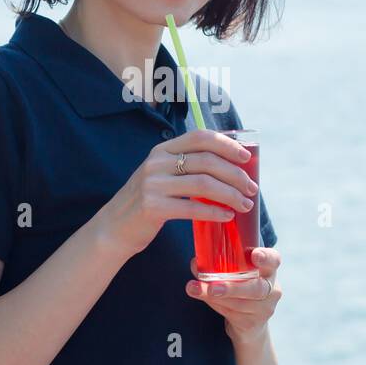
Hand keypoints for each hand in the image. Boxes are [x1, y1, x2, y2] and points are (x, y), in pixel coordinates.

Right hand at [96, 128, 260, 258]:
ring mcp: (152, 184)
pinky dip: (214, 212)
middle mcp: (156, 162)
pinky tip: (226, 217)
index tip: (246, 157)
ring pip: (203, 184)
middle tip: (252, 188)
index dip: (227, 144)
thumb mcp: (161, 176)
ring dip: (230, 194)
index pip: (199, 137)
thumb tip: (230, 167)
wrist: (114, 228)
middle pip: (206, 161)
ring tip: (244, 204)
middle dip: (235, 174)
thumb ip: (186, 167)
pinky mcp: (152, 207)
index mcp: (162, 150)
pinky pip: (192, 208)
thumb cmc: (147, 202)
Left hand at [186, 247, 281, 343]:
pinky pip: (232, 314)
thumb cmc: (241, 288)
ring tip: (196, 290)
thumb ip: (218, 265)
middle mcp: (272, 289)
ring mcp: (265, 308)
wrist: (250, 323)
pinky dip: (215, 304)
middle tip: (212, 288)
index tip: (255, 255)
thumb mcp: (236, 274)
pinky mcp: (253, 323)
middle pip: (257, 288)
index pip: (273, 260)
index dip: (266, 258)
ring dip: (215, 298)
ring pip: (240, 304)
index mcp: (269, 269)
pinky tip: (203, 297)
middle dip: (232, 288)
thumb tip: (196, 262)